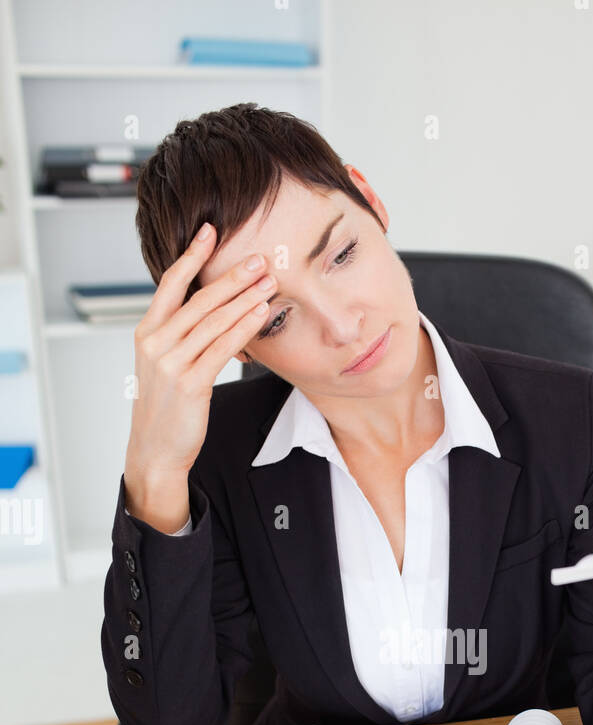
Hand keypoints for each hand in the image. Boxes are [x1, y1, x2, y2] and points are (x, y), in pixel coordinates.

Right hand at [126, 222, 275, 477]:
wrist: (156, 449)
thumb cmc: (167, 407)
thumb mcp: (165, 363)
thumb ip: (182, 335)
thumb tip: (215, 309)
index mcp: (147, 332)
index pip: (170, 284)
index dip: (191, 255)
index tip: (210, 230)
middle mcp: (156, 343)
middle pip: (199, 299)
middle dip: (232, 276)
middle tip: (260, 258)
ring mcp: (171, 363)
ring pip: (213, 322)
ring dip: (245, 300)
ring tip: (269, 283)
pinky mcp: (190, 383)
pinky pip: (221, 348)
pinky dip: (243, 329)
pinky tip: (260, 315)